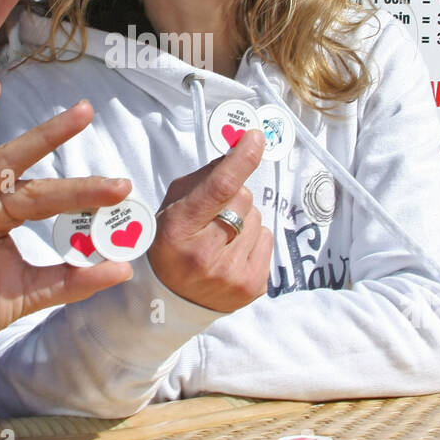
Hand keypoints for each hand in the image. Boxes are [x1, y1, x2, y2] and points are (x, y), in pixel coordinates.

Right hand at [0, 76, 133, 380]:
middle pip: (35, 175)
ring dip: (42, 135)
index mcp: (5, 219)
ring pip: (6, 161)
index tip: (125, 189)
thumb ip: (72, 279)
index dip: (85, 195)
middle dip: (66, 147)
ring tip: (76, 113)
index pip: (52, 200)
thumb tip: (123, 269)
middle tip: (94, 115)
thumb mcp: (28, 293)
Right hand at [147, 130, 273, 312]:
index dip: (240, 160)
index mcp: (178, 229)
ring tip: (222, 238)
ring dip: (244, 220)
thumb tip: (238, 147)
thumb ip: (203, 178)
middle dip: (234, 197)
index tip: (255, 138)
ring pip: (257, 218)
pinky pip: (268, 239)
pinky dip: (254, 239)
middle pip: (243, 198)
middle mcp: (205, 254)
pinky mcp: (252, 286)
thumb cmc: (171, 244)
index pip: (219, 188)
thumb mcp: (172, 207)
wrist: (171, 300)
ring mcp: (230, 274)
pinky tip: (234, 252)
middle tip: (214, 215)